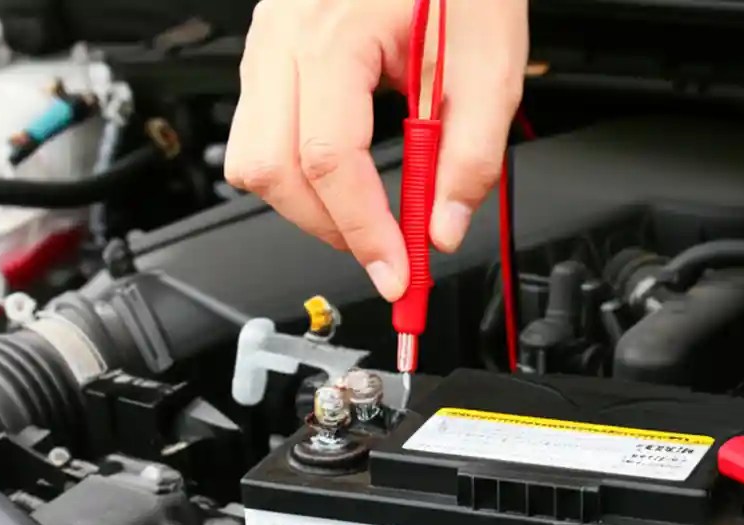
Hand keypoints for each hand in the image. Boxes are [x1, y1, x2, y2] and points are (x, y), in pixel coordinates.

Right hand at [223, 0, 528, 299]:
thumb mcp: (491, 65)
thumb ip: (470, 155)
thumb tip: (442, 228)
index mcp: (334, 33)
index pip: (329, 159)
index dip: (363, 231)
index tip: (397, 272)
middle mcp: (284, 35)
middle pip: (271, 168)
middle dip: (328, 227)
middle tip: (384, 252)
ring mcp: (268, 40)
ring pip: (253, 156)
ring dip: (308, 203)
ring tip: (367, 213)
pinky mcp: (271, 49)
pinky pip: (261, 130)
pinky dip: (300, 169)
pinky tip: (347, 172)